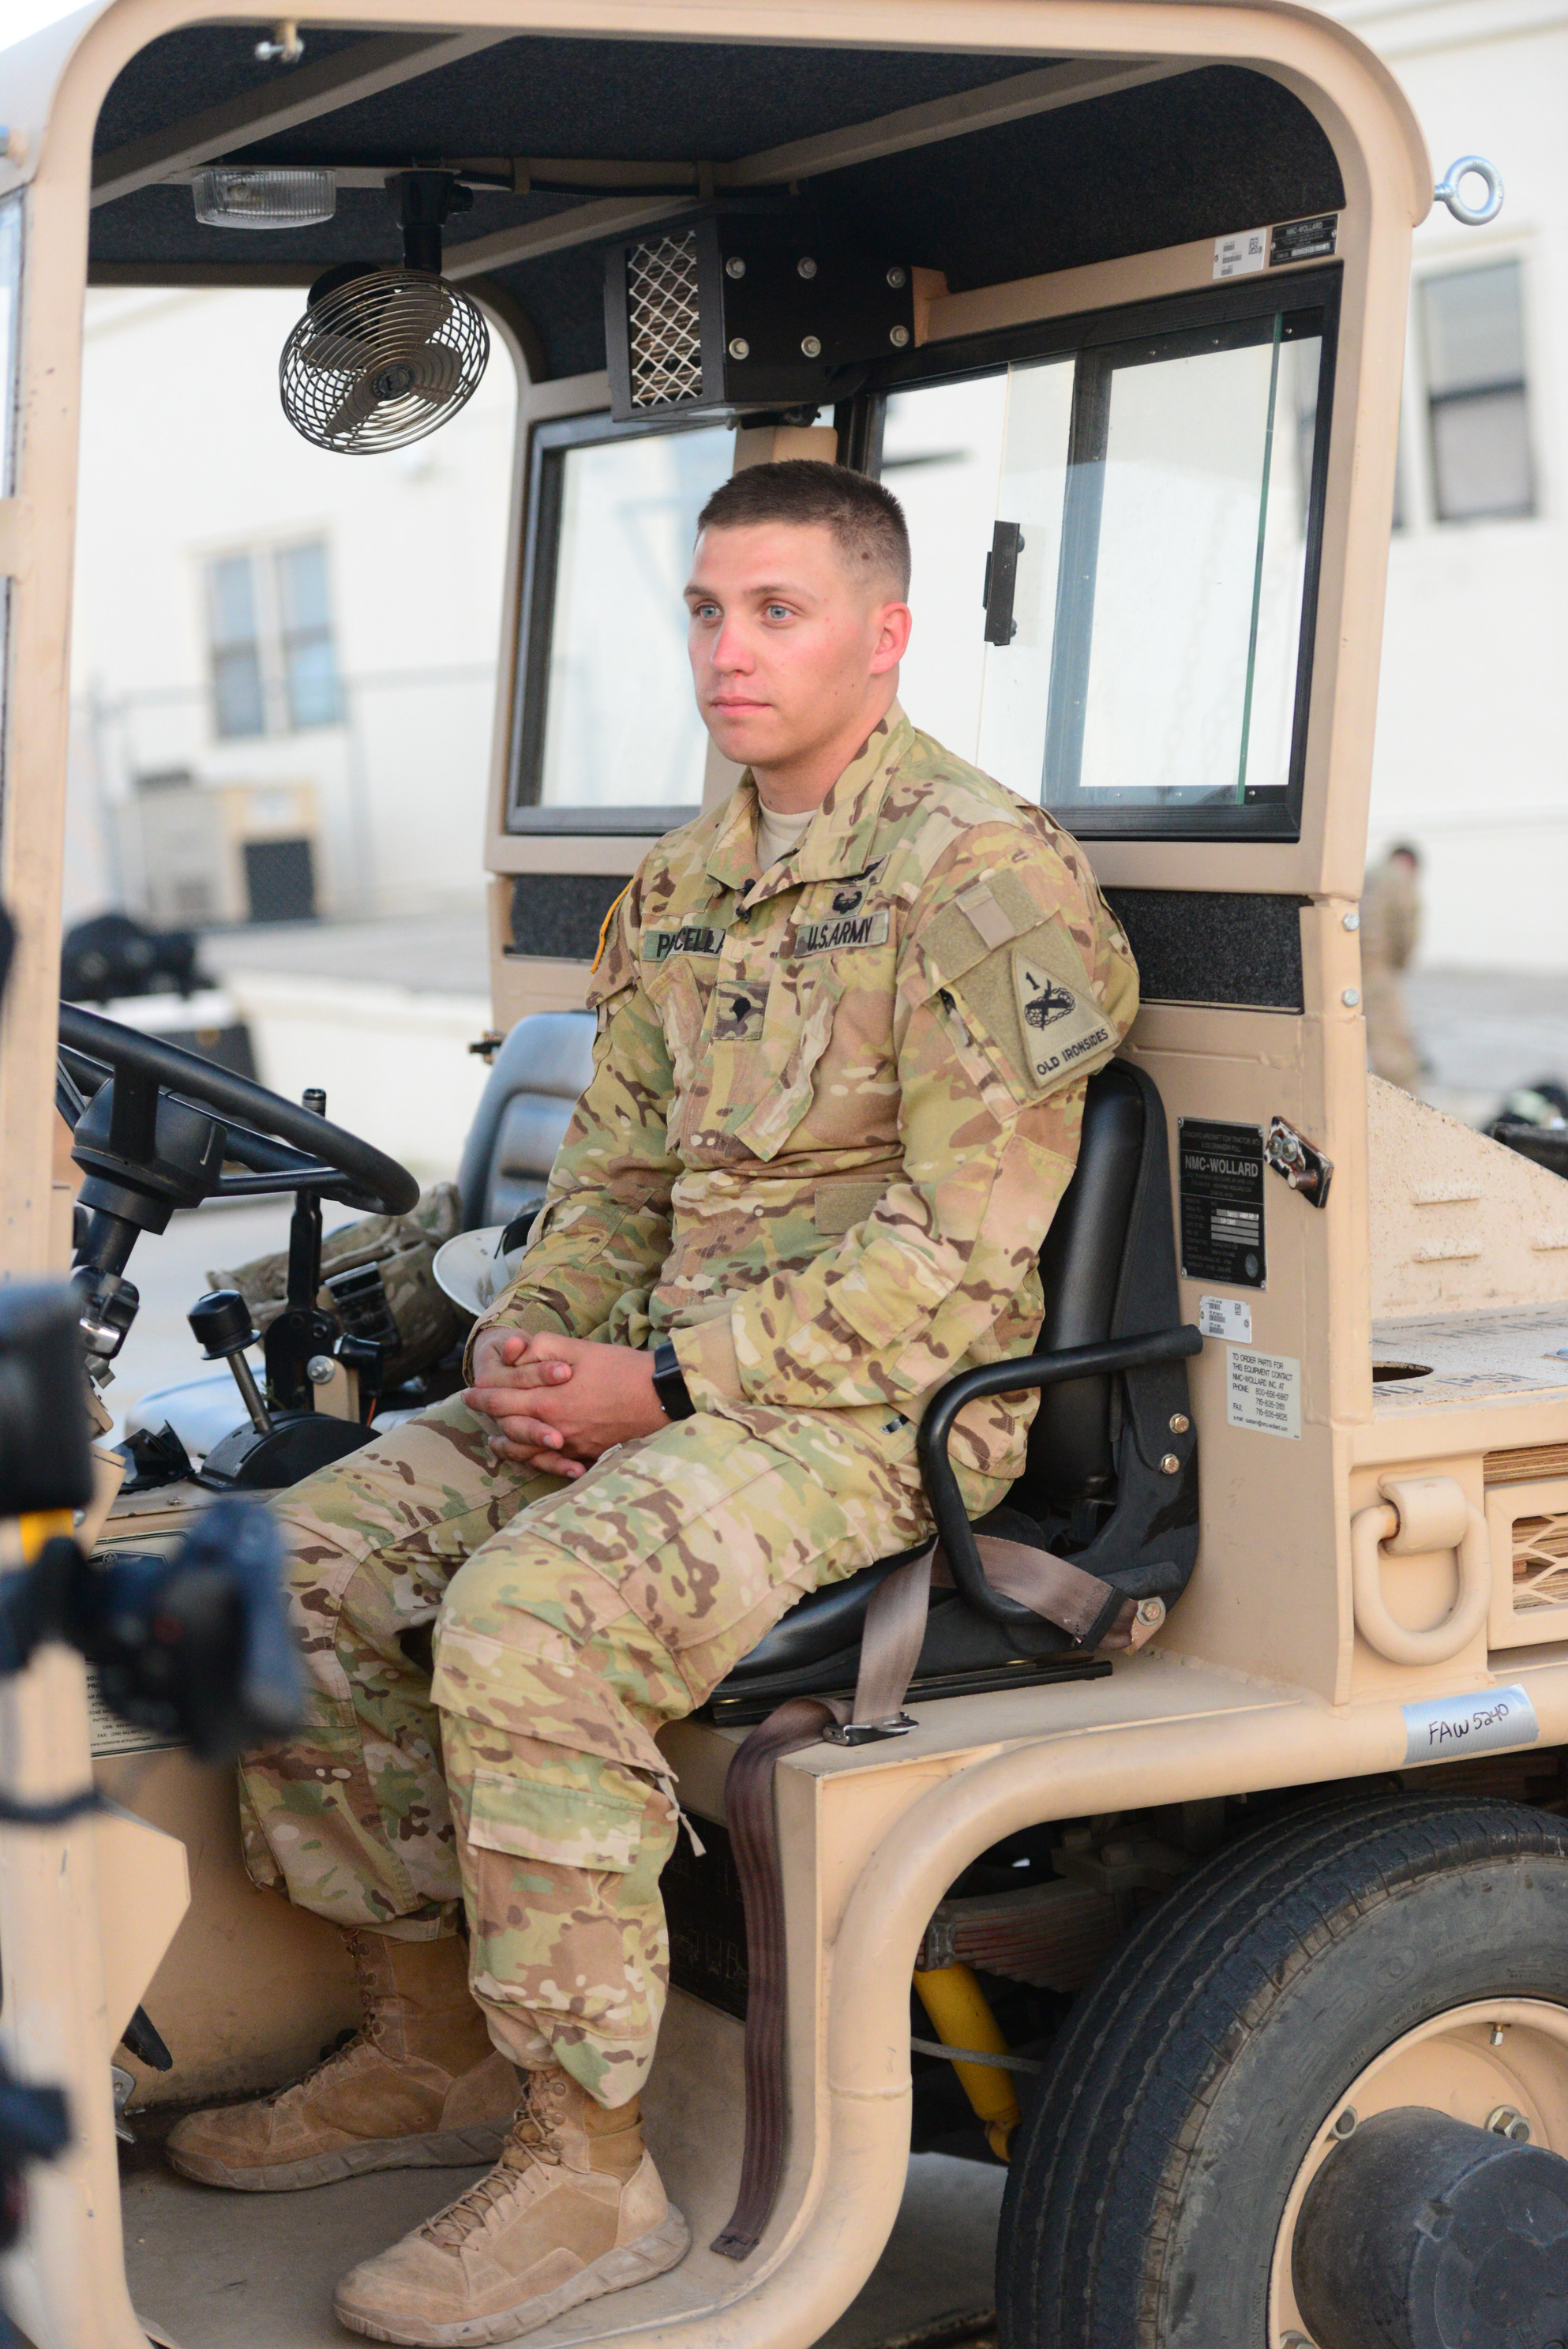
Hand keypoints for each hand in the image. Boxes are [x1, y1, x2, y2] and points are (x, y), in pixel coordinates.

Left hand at [464, 1330, 669, 1473]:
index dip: (480, 1395)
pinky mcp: (587, 1455)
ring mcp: (570, 1446)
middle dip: (487, 1416)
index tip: (469, 1391)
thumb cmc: (619, 1368)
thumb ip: (541, 1347)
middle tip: (474, 1407)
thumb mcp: (578, 1348)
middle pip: (508, 1427)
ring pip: (525, 1453)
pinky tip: (531, 1455)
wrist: (659, 1396)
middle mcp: (553, 1429)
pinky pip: (553, 1464)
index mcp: (546, 1400)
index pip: (500, 1400)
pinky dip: (535, 1460)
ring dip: (506, 1445)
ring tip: (496, 1439)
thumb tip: (514, 1349)